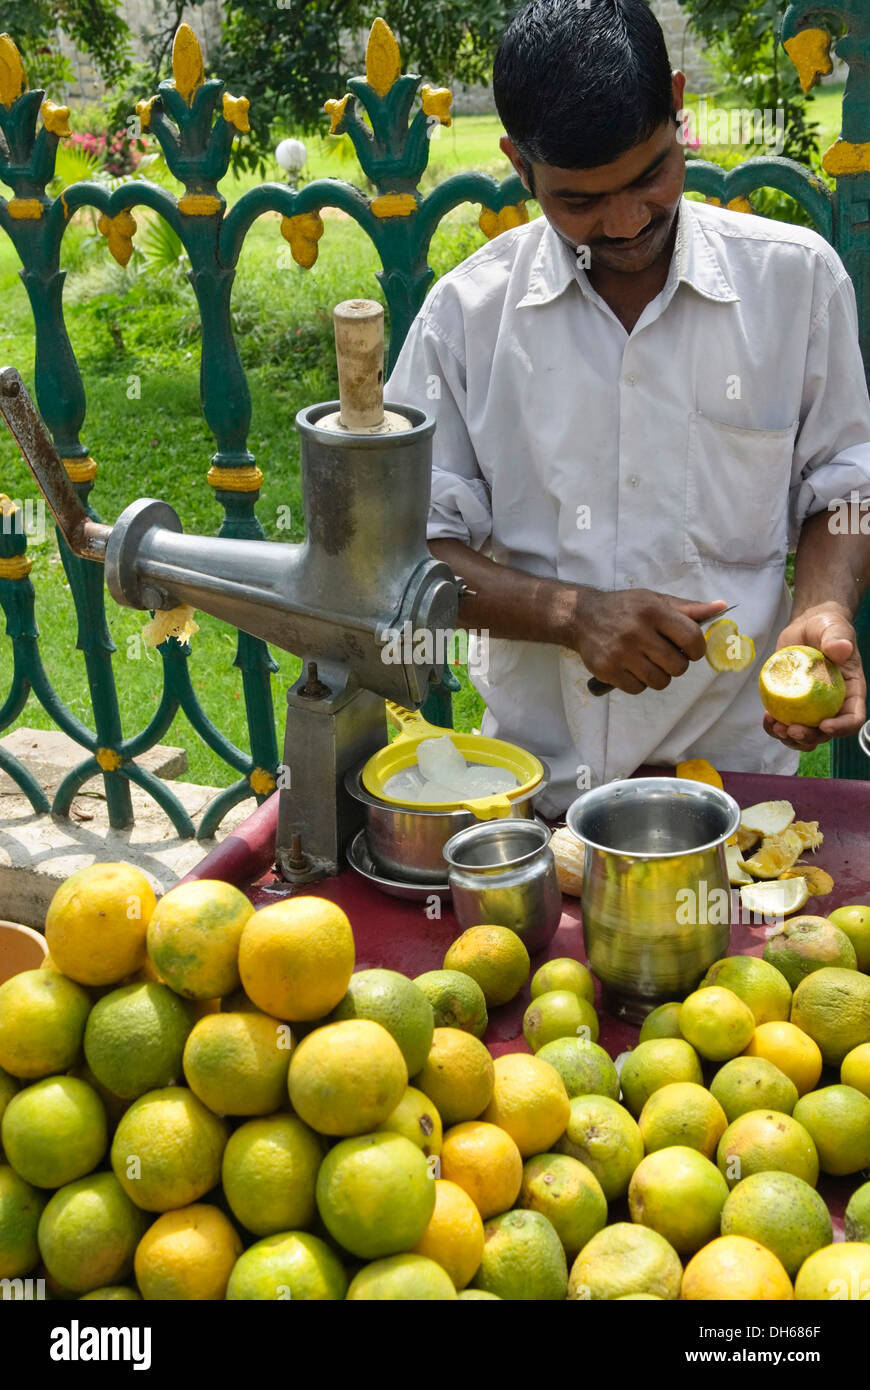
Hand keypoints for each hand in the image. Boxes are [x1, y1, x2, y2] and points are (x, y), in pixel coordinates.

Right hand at [574, 589, 729, 693]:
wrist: (581, 617)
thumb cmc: (625, 608)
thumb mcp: (654, 601)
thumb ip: (687, 608)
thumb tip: (721, 607)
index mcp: (653, 611)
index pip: (691, 638)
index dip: (697, 649)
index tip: (690, 650)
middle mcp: (637, 632)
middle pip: (678, 666)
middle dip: (676, 664)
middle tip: (665, 656)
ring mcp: (621, 653)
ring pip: (659, 681)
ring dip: (658, 675)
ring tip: (648, 662)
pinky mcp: (607, 670)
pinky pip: (638, 689)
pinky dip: (639, 683)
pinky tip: (632, 668)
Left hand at [762, 602, 866, 750]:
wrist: (806, 628)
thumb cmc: (826, 628)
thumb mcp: (834, 629)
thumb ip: (837, 639)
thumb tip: (841, 649)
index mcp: (850, 692)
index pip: (853, 717)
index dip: (841, 727)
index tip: (824, 725)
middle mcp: (832, 704)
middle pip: (825, 733)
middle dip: (808, 737)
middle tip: (791, 729)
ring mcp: (811, 707)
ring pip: (805, 734)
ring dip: (789, 738)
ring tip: (775, 726)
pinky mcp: (791, 703)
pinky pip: (785, 723)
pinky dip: (774, 726)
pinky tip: (767, 717)